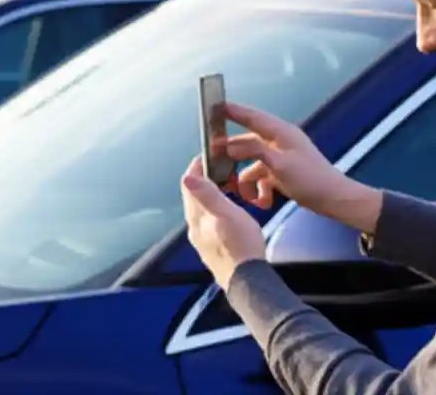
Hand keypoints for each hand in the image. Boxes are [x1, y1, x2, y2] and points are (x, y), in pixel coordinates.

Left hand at [180, 157, 265, 288]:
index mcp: (196, 217)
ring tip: (229, 186)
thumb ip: (208, 195)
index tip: (210, 154)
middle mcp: (194, 227)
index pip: (188, 183)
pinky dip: (216, 209)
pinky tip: (229, 211)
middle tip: (224, 169)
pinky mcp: (211, 248)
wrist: (247, 281)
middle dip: (205, 178)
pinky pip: (208, 221)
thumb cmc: (241, 247)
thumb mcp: (227, 215)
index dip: (198, 166)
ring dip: (211, 194)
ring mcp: (202, 239)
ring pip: (201, 208)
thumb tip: (187, 177)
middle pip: (193, 195)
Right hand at [224, 102, 381, 232]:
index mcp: (281, 133)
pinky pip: (262, 178)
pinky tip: (262, 202)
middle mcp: (279, 141)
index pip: (251, 117)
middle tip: (214, 162)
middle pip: (247, 143)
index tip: (214, 106)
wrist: (334, 199)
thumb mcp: (280, 164)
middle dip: (233, 155)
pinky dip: (259, 190)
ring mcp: (281, 157)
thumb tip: (229, 145)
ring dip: (247, 181)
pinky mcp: (282, 173)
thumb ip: (254, 151)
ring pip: (252, 165)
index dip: (232, 111)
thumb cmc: (311, 180)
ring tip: (245, 196)